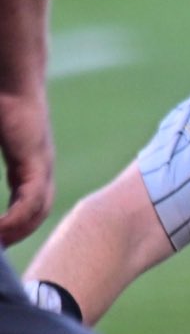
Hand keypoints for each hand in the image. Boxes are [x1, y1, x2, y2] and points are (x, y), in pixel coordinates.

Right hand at [0, 88, 53, 244]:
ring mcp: (41, 166)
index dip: (12, 224)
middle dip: (18, 235)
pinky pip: (32, 199)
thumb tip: (4, 191)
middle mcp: (38, 169)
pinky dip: (17, 218)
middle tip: (0, 252)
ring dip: (18, 232)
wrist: (11, 80)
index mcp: (26, 166)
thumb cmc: (0, 108)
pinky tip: (1, 231)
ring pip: (36, 211)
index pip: (23, 204)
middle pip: (34, 213)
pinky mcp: (36, 160)